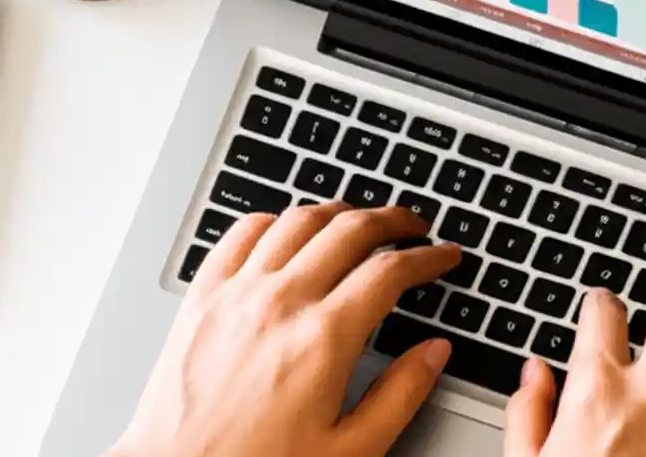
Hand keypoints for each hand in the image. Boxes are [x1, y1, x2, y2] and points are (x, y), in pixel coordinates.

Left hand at [107, 202, 461, 456]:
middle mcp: (281, 302)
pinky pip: (242, 232)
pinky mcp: (203, 296)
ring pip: (299, 219)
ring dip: (339, 211)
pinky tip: (288, 229)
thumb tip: (434, 353)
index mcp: (324, 339)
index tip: (443, 256)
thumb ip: (400, 395)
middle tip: (414, 227)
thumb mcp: (349, 450)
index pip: (391, 270)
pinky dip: (275, 220)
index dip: (428, 257)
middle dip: (393, 219)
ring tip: (360, 220)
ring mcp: (237, 292)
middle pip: (350, 228)